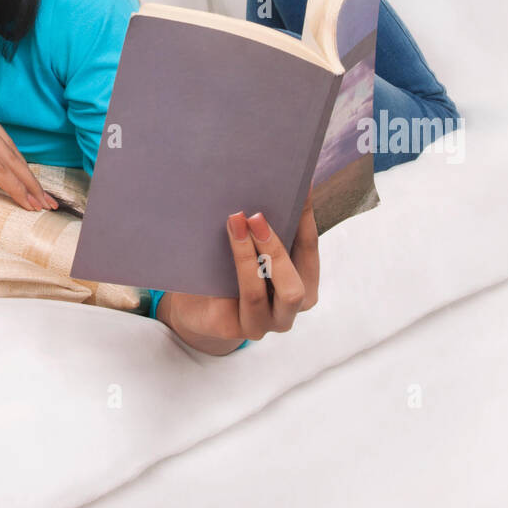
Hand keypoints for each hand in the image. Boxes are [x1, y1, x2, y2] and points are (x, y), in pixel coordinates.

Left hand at [161, 193, 319, 352]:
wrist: (199, 305)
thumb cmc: (233, 268)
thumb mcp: (255, 245)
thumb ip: (267, 226)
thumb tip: (273, 180)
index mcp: (303, 284)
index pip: (308, 247)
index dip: (304, 215)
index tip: (298, 184)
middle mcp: (287, 310)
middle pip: (292, 287)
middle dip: (273, 249)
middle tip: (255, 216)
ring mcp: (260, 324)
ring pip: (256, 294)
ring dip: (244, 256)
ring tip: (233, 222)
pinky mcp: (230, 327)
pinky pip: (227, 302)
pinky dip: (223, 269)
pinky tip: (212, 243)